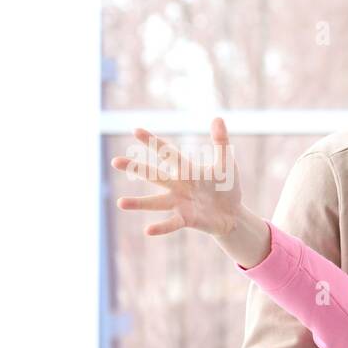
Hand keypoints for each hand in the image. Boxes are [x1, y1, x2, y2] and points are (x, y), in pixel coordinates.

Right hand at [112, 118, 243, 237]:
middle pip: (154, 175)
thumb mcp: (226, 163)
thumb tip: (218, 117)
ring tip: (120, 203)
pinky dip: (161, 227)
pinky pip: (172, 223)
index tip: (136, 130)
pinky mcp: (186, 219)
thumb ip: (221, 142)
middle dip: (135, 168)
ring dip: (138, 203)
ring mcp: (180, 204)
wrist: (233, 214)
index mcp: (186, 170)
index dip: (153, 142)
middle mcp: (178, 186)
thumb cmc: (226, 187)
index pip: (167, 153)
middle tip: (114, 161)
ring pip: (156, 202)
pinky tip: (147, 230)